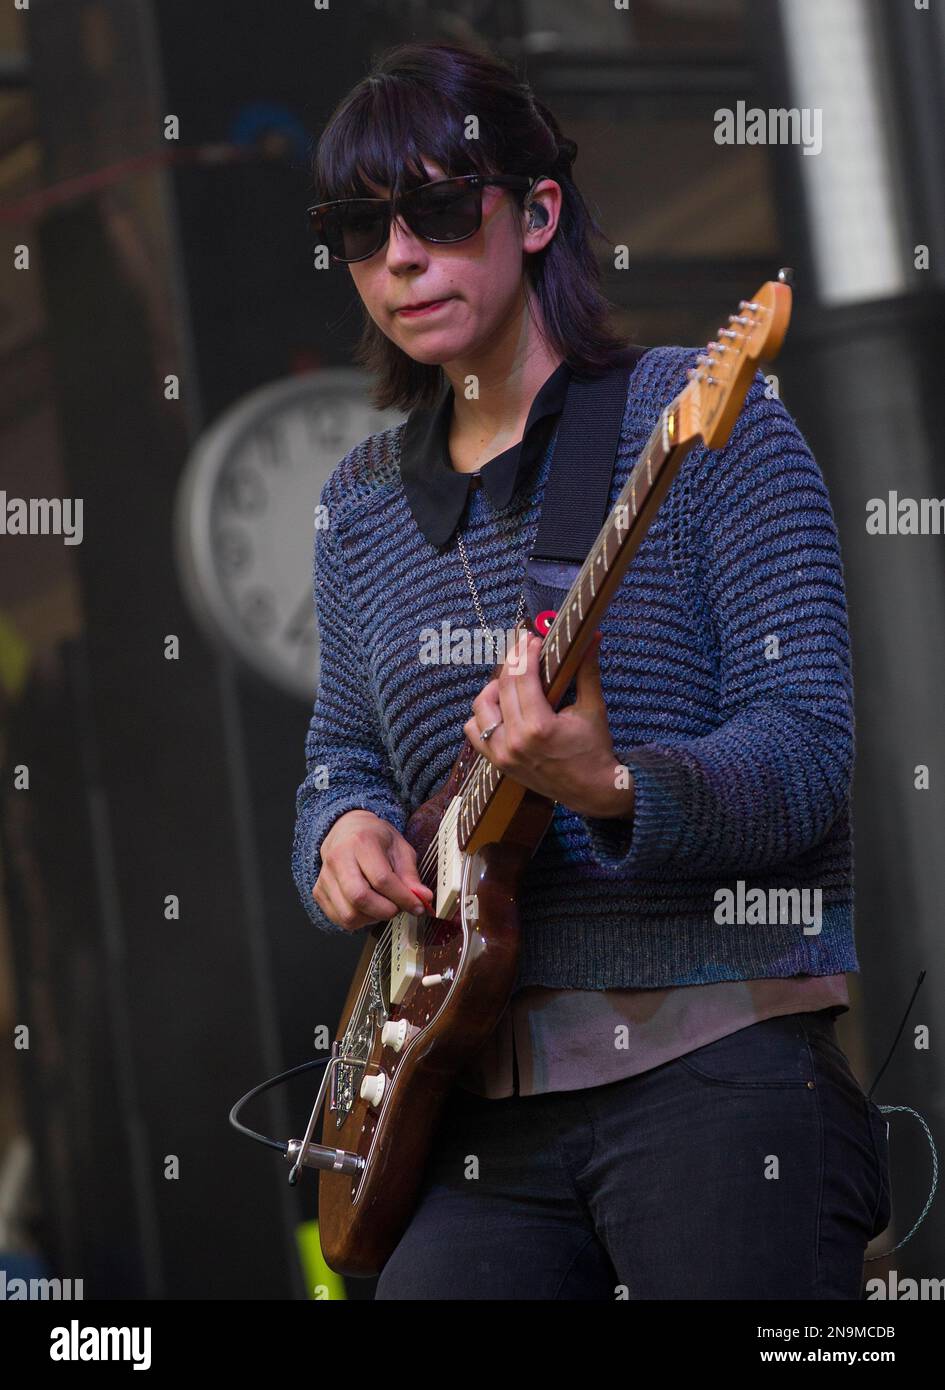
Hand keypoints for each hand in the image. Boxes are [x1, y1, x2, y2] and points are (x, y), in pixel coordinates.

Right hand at [314, 810, 434, 931]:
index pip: (382, 879)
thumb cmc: (374, 839)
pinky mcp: (319, 892)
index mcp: (362, 842)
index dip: (403, 898)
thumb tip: (423, 898)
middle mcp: (338, 858)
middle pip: (360, 898)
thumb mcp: (400, 848)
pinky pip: (340, 919)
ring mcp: (325, 876)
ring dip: (373, 917)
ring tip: (383, 905)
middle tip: (398, 907)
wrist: (346, 830)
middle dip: (386, 910)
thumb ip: (411, 875)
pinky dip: (359, 920)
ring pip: (349, 914)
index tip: (417, 906)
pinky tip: (368, 908)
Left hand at [462, 629, 634, 819]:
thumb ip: (587, 670)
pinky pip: (475, 733)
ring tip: (511, 681)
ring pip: (482, 708)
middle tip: (524, 649)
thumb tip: (593, 636)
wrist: (591, 790)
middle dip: (513, 662)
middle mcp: (516, 741)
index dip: (526, 653)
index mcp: (540, 727)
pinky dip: (483, 717)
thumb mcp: (593, 708)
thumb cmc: (594, 749)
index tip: (533, 640)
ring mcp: (503, 754)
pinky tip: (501, 708)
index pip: (523, 678)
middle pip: (502, 688)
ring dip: (494, 689)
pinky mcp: (498, 763)